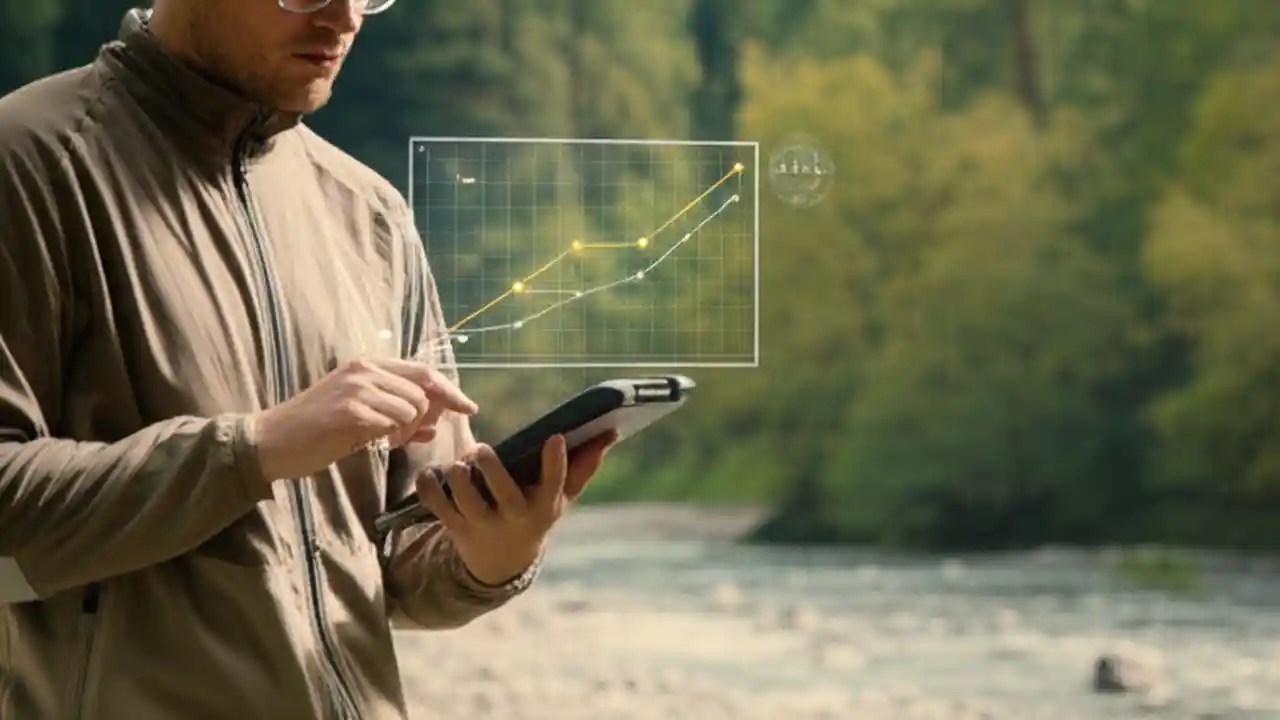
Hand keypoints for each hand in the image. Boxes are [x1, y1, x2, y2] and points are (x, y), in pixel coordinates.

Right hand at [251, 357, 478, 482]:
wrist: (273, 441)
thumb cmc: (317, 431)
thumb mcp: (363, 418)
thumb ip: (400, 416)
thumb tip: (437, 425)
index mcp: (369, 364)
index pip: (423, 371)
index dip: (450, 390)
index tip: (469, 408)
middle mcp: (366, 368)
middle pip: (425, 388)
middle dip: (431, 414)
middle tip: (417, 435)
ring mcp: (358, 386)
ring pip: (413, 408)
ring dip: (407, 431)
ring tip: (384, 441)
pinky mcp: (352, 409)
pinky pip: (393, 424)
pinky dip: (391, 438)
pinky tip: (372, 443)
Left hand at [415, 430, 618, 585]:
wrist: (502, 561)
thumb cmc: (535, 514)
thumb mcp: (560, 497)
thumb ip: (583, 466)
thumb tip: (611, 433)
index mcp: (544, 507)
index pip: (554, 484)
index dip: (556, 462)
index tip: (555, 437)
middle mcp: (514, 517)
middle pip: (502, 490)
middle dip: (490, 466)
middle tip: (482, 450)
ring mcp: (483, 525)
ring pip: (465, 496)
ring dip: (458, 474)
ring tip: (460, 464)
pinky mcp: (456, 527)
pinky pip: (437, 505)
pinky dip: (430, 486)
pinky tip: (433, 474)